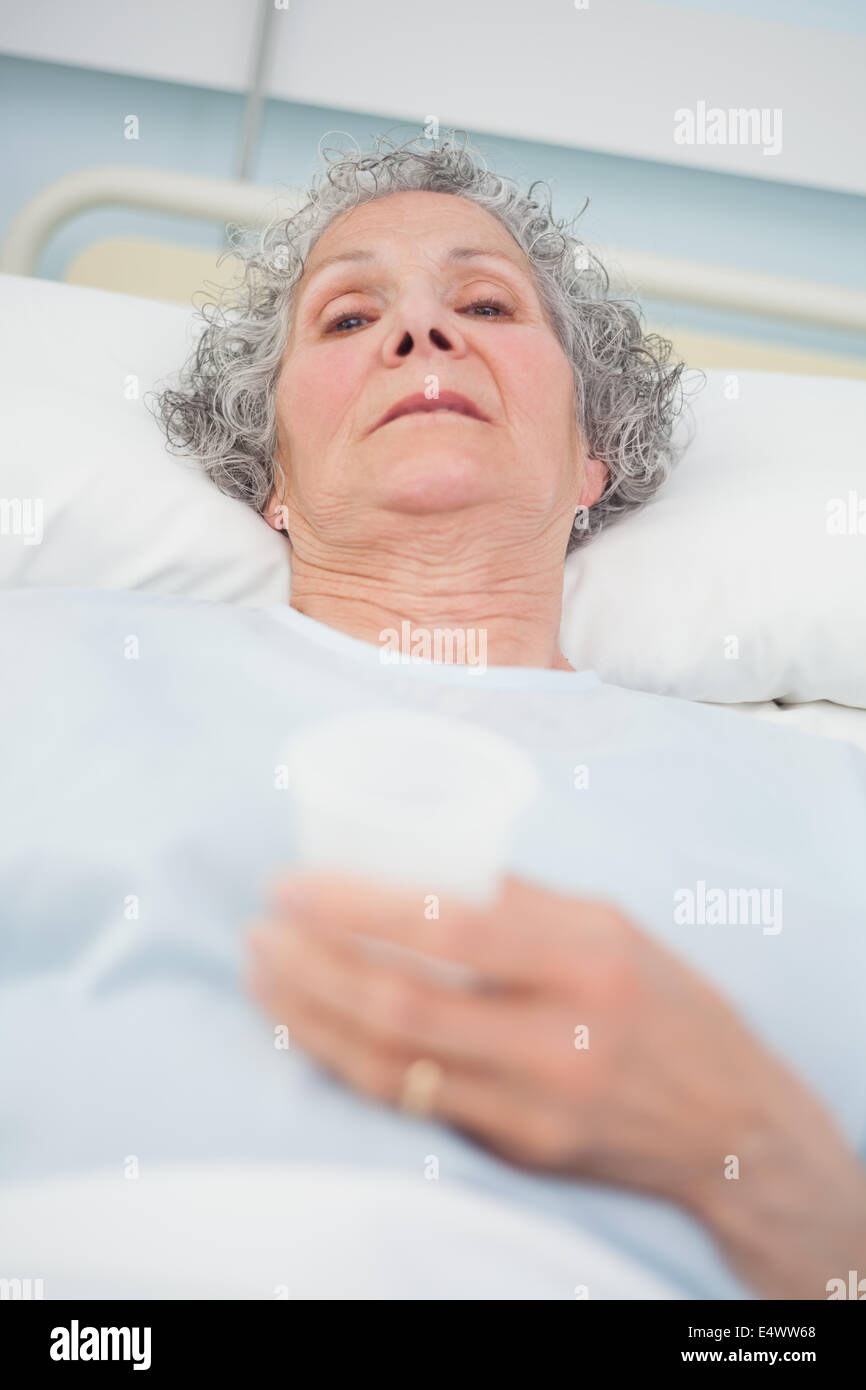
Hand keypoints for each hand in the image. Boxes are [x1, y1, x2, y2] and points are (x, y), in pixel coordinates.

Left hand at [244, 873, 865, 1296]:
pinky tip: (311, 1036)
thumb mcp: (611, 925)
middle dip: (309, 967)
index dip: (351, 904)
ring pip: (392, 1068)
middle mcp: (563, 1035)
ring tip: (262, 981)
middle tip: (258, 935)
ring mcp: (539, 1106)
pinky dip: (350, 1068)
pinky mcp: (522, 1152)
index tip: (288, 886)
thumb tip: (415, 864)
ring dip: (310, 1022)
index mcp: (587, 956)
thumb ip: (519, 902)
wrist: (733, 1123)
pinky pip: (414, 1109)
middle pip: (402, 1003)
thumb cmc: (666, 1000)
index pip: (446, 923)